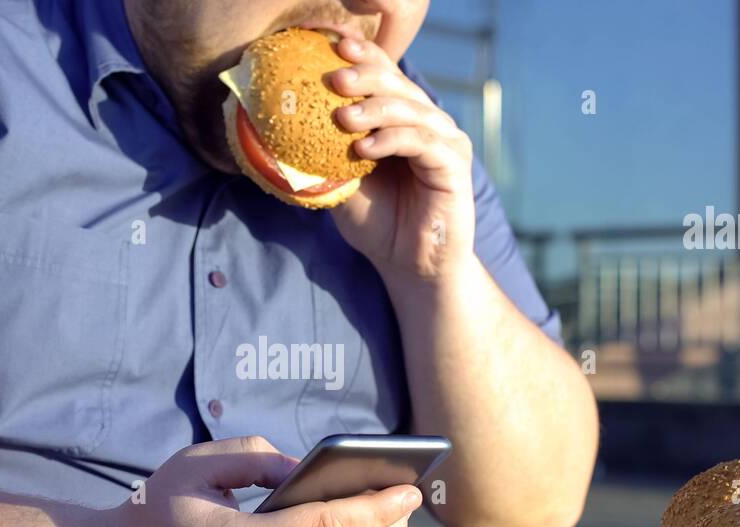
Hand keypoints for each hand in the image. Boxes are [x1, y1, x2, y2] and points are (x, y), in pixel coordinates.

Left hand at [328, 36, 477, 285]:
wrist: (408, 266)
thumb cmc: (378, 225)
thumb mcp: (343, 182)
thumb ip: (328, 152)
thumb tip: (285, 126)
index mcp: (403, 121)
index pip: (385, 78)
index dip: (363, 58)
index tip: (332, 45)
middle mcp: (428, 124)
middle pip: (399, 87)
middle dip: (366, 77)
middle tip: (334, 78)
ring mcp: (445, 142)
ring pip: (411, 111)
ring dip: (376, 109)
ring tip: (343, 118)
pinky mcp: (454, 165)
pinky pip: (423, 143)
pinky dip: (393, 140)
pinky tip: (365, 148)